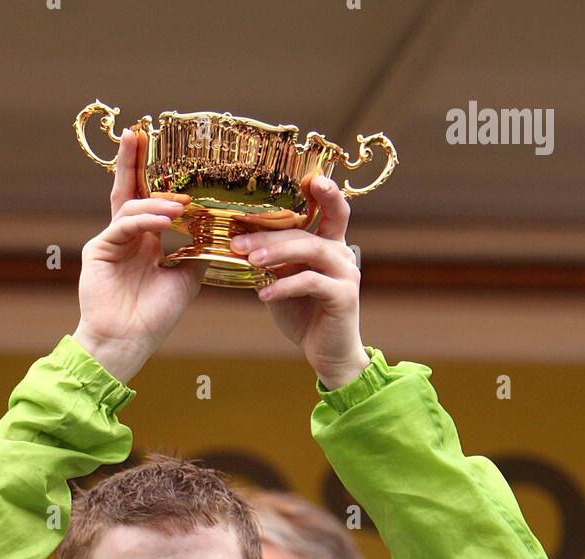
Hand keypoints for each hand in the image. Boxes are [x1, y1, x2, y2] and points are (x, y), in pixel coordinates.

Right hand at [73, 128, 205, 382]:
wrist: (128, 343)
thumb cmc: (154, 318)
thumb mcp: (186, 280)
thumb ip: (198, 251)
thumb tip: (221, 229)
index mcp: (145, 243)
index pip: (150, 201)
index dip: (158, 179)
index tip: (172, 158)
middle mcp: (126, 237)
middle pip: (129, 190)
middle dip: (134, 160)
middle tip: (139, 132)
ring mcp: (111, 242)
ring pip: (130, 206)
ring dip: (156, 201)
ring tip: (179, 205)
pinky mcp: (99, 249)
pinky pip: (123, 224)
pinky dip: (145, 218)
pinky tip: (166, 218)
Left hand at [229, 176, 369, 390]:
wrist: (328, 354)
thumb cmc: (305, 316)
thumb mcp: (282, 284)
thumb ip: (271, 263)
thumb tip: (238, 243)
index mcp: (330, 245)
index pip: (332, 209)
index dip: (324, 190)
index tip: (309, 177)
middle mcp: (342, 254)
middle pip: (306, 231)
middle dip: (269, 234)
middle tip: (237, 240)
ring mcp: (346, 273)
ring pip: (310, 250)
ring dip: (276, 253)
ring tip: (249, 261)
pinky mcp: (344, 296)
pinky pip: (310, 282)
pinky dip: (284, 286)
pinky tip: (264, 295)